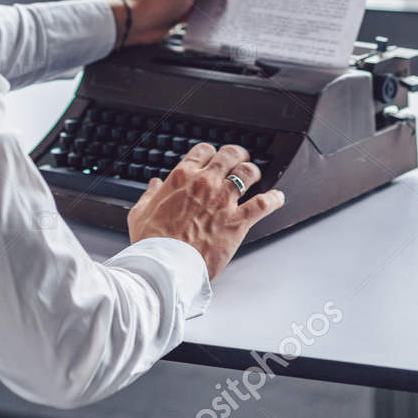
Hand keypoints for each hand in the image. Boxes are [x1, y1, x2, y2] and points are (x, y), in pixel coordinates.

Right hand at [127, 143, 284, 280]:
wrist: (165, 266)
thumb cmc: (152, 242)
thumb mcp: (140, 212)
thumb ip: (150, 195)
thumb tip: (154, 185)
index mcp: (182, 177)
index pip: (203, 151)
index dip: (210, 153)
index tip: (212, 158)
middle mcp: (205, 183)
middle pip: (230, 155)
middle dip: (237, 155)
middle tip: (239, 160)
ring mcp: (223, 200)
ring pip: (248, 173)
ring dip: (253, 172)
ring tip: (256, 175)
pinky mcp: (237, 221)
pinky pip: (263, 204)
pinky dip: (274, 199)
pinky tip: (277, 198)